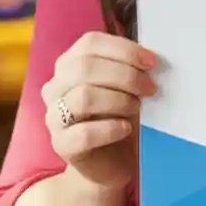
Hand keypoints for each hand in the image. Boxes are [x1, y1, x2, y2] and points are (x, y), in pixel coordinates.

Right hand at [41, 31, 158, 190]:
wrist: (111, 163)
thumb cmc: (120, 117)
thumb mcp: (127, 88)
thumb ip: (132, 69)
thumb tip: (150, 58)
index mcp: (70, 64)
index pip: (90, 43)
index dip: (123, 49)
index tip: (151, 62)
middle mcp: (55, 87)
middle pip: (85, 67)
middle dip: (125, 75)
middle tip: (150, 88)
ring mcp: (54, 116)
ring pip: (83, 96)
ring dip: (118, 100)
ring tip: (137, 108)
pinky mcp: (61, 145)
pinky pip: (83, 133)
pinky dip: (110, 128)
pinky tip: (125, 129)